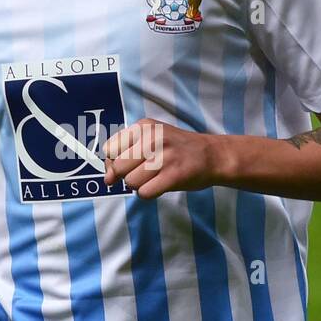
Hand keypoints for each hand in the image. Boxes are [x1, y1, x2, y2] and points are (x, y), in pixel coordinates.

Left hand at [102, 119, 218, 197]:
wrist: (213, 155)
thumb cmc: (177, 149)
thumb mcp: (151, 139)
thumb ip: (125, 154)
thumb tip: (107, 179)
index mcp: (143, 127)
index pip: (110, 149)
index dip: (113, 163)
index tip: (127, 166)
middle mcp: (152, 138)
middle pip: (118, 167)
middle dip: (127, 176)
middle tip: (145, 173)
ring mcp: (164, 156)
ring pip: (131, 182)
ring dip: (140, 186)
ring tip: (155, 178)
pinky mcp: (174, 175)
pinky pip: (145, 193)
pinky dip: (149, 194)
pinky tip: (161, 185)